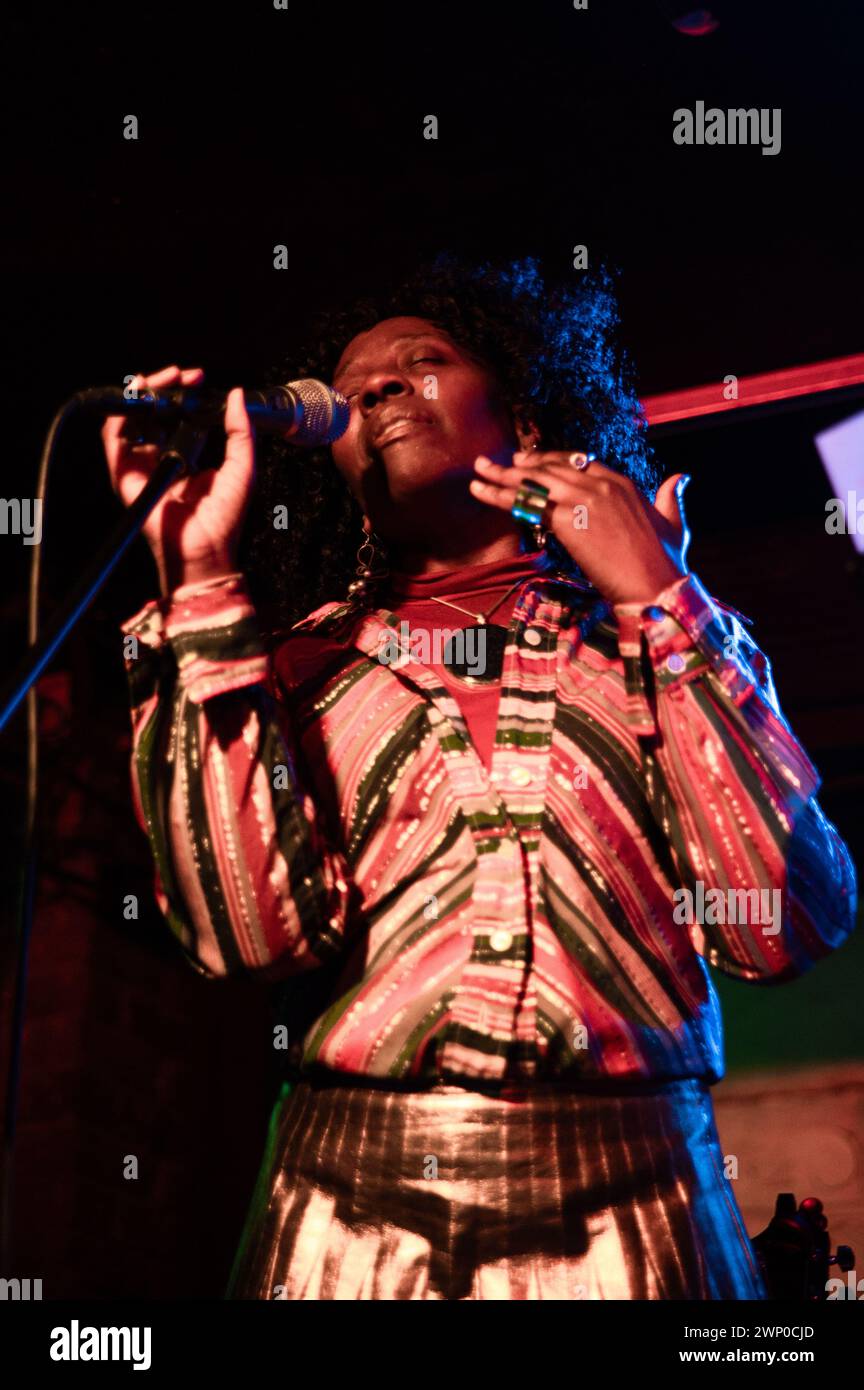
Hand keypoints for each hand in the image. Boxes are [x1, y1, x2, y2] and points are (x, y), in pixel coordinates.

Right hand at [101, 364, 254, 595]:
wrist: (206, 550)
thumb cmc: (225, 518)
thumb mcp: (242, 466)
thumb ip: (240, 431)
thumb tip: (236, 395)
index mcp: (186, 455)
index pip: (177, 415)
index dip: (184, 393)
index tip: (198, 378)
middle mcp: (160, 458)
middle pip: (152, 412)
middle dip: (164, 386)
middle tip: (180, 374)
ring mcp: (141, 466)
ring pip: (130, 419)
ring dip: (143, 394)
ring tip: (159, 380)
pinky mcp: (125, 476)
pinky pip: (114, 441)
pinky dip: (122, 416)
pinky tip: (139, 400)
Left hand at [469, 450, 690, 605]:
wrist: (656, 587)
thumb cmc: (666, 563)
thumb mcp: (673, 523)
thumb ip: (670, 497)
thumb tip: (680, 477)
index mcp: (622, 483)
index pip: (577, 463)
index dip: (550, 461)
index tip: (530, 461)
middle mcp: (601, 485)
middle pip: (550, 469)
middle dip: (520, 465)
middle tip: (496, 464)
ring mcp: (583, 500)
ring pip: (534, 482)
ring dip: (501, 476)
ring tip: (479, 471)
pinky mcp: (568, 521)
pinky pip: (526, 504)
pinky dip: (500, 496)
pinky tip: (482, 492)